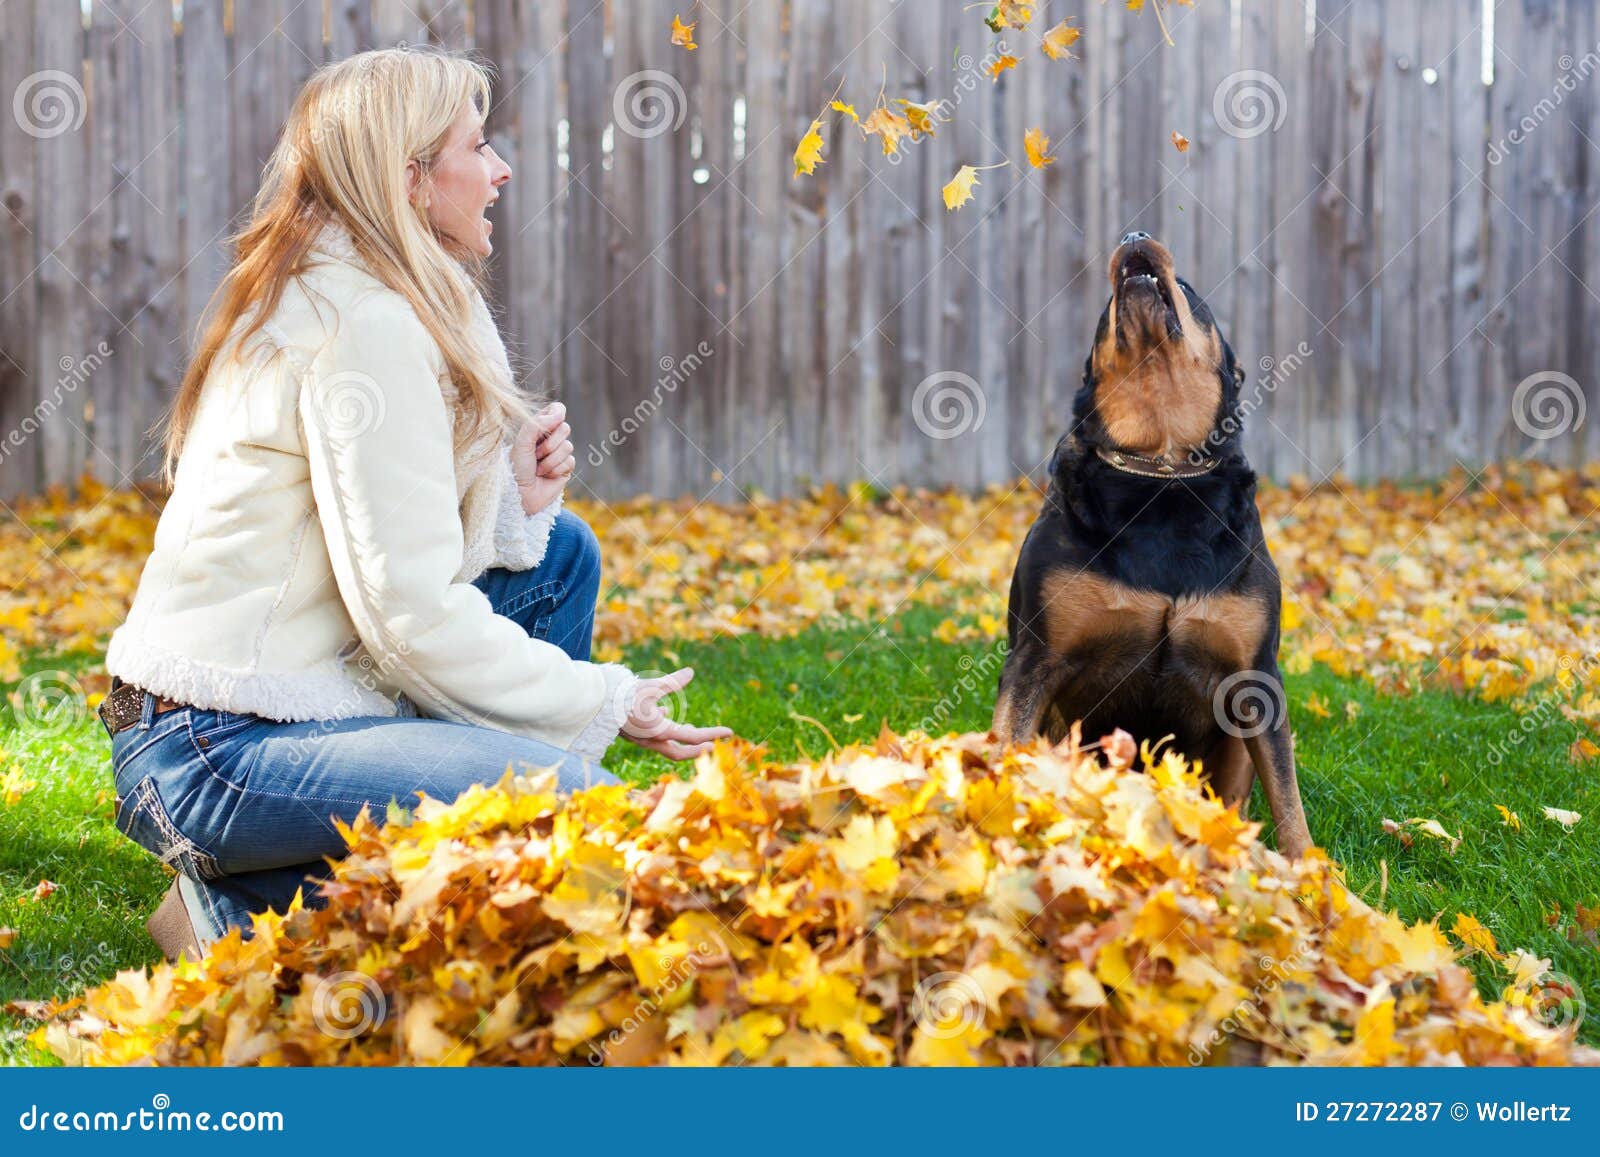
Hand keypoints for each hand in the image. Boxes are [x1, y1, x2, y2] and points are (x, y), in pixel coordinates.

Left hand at [512, 402, 573, 513]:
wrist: (519, 494)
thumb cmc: (516, 467)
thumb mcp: (522, 442)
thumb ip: (538, 424)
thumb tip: (560, 414)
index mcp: (538, 428)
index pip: (556, 410)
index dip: (557, 413)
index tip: (552, 421)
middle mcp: (550, 439)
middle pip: (565, 428)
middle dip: (549, 443)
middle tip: (536, 454)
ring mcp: (559, 454)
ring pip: (568, 447)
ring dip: (550, 460)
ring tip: (537, 469)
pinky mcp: (566, 468)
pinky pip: (570, 462)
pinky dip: (555, 470)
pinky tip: (546, 476)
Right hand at [620, 667, 734, 760]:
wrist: (594, 704)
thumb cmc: (623, 695)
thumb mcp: (651, 686)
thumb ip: (672, 682)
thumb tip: (690, 672)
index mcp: (659, 731)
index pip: (692, 737)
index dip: (713, 734)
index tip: (730, 733)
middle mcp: (651, 740)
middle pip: (679, 753)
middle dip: (698, 749)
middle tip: (715, 743)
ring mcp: (641, 739)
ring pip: (666, 745)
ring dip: (681, 740)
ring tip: (693, 728)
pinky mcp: (633, 733)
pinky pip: (653, 735)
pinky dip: (664, 727)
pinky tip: (664, 713)